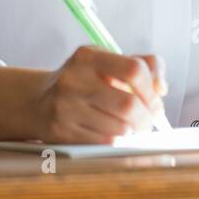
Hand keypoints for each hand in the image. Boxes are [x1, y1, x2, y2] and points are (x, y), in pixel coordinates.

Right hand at [30, 46, 167, 143]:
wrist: (37, 101)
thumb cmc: (82, 81)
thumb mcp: (106, 62)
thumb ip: (141, 65)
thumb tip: (161, 87)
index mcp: (88, 57)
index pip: (134, 70)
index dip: (151, 88)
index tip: (156, 97)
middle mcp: (74, 80)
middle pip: (129, 105)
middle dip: (147, 116)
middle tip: (148, 118)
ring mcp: (66, 108)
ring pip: (120, 128)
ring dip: (132, 129)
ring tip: (128, 123)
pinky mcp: (62, 132)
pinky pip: (105, 142)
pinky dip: (116, 139)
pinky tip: (112, 131)